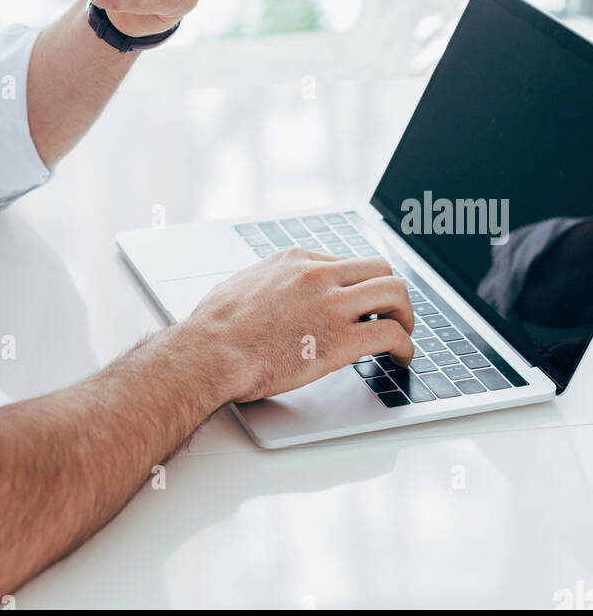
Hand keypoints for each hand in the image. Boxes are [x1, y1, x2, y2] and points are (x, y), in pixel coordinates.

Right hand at [187, 248, 414, 403]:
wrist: (210, 353)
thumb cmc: (215, 327)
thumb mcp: (243, 284)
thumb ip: (270, 282)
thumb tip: (273, 291)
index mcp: (295, 260)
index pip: (346, 262)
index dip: (359, 285)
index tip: (362, 303)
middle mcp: (318, 274)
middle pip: (380, 267)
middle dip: (391, 292)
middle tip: (394, 314)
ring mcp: (332, 304)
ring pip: (395, 292)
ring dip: (406, 314)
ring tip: (405, 332)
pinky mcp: (341, 339)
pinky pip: (391, 334)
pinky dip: (405, 345)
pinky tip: (402, 356)